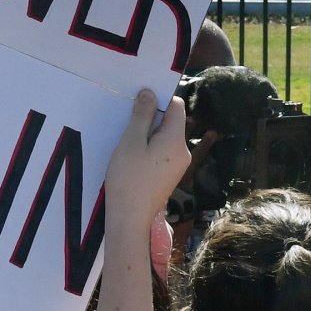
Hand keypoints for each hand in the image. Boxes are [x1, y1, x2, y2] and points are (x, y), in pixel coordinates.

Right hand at [104, 90, 190, 237]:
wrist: (130, 218)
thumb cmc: (129, 178)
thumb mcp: (131, 141)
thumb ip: (142, 115)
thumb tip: (150, 92)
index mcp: (176, 140)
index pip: (178, 106)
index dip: (160, 100)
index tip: (139, 104)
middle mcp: (182, 151)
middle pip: (172, 122)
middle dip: (152, 119)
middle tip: (128, 126)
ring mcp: (178, 166)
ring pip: (165, 138)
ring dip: (148, 135)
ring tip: (128, 144)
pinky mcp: (170, 176)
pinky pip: (163, 153)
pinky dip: (150, 149)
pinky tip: (133, 158)